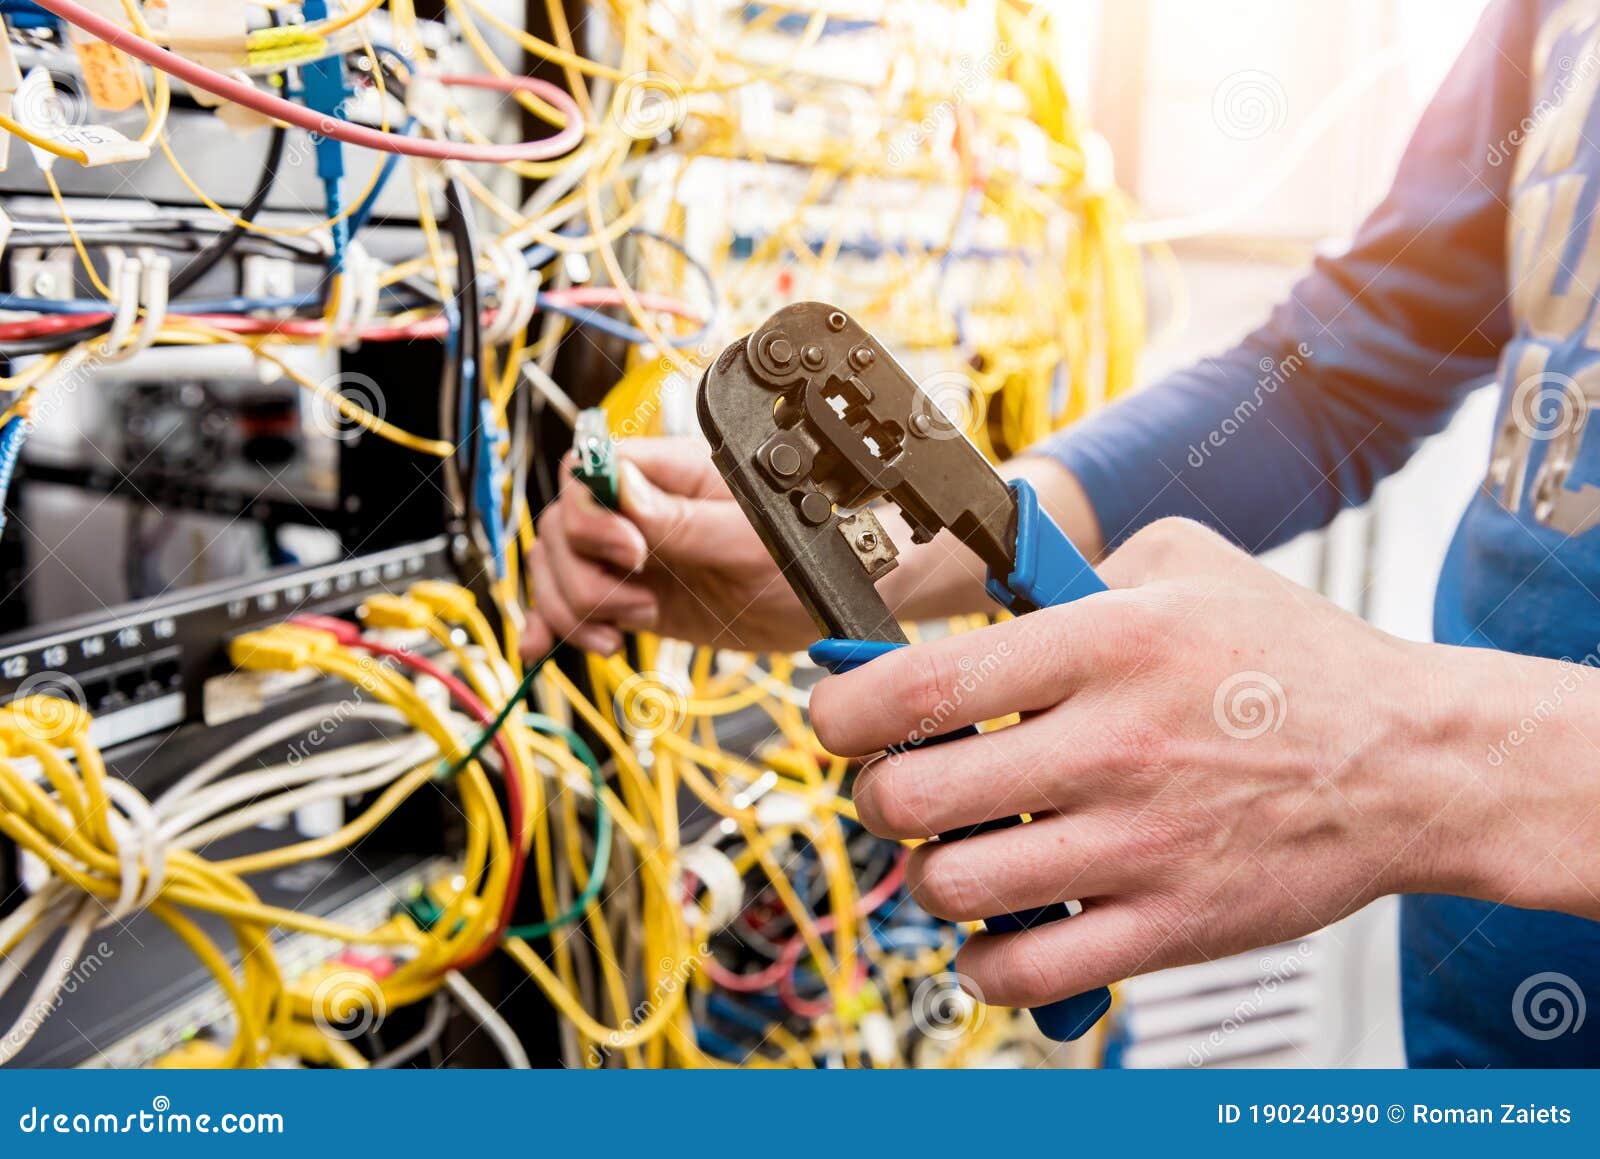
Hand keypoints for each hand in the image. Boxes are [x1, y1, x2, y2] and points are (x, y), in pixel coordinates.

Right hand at [522, 437, 813, 655]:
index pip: (588, 470)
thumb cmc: (815, 551)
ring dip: (574, 607)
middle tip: (641, 606)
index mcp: (671, 474)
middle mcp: (643, 510)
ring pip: (558, 567)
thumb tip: (621, 488)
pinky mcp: (636, 597)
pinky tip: (544, 646)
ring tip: (625, 633)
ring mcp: (635, 556)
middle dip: (584, 576)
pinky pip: (574, 604)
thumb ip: (684, 518)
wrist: (839, 603)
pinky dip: (554, 623)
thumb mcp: (753, 538)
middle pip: (562, 527)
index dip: (592, 515)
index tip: (632, 554)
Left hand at [809, 518, 1461, 1010]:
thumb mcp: (1186, 565)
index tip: (837, 714)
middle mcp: (1111, 746)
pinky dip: (983, 962)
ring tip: (953, 852)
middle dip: (876, 796)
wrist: (1412, 762)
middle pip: (913, 796)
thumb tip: (974, 596)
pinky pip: (1027, 973)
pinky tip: (996, 930)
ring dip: (928, 875)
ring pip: (954, 887)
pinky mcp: (1169, 926)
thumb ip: (1071, 568)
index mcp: (1105, 646)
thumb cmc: (1295, 660)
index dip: (843, 708)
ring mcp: (1138, 845)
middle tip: (895, 786)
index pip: (921, 685)